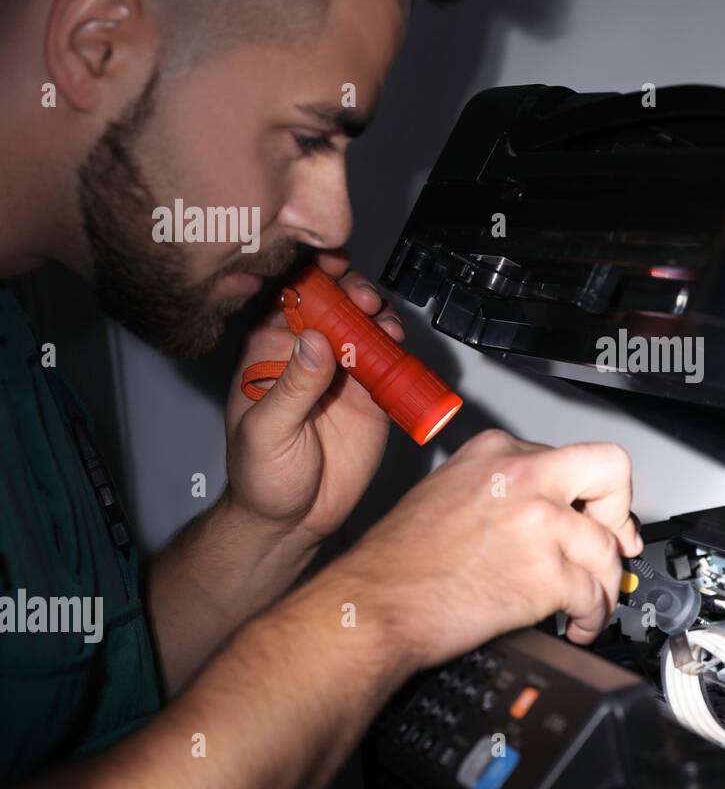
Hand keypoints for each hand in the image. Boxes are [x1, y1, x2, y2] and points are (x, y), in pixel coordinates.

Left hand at [224, 250, 407, 544]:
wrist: (293, 521)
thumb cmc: (261, 478)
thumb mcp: (266, 432)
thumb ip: (291, 387)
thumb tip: (315, 341)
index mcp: (270, 354)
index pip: (289, 300)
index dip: (310, 277)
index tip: (330, 267)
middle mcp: (309, 356)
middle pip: (334, 305)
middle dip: (352, 292)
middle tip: (364, 300)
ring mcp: (342, 373)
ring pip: (364, 327)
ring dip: (378, 316)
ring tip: (385, 325)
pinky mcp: (372, 396)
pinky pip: (389, 362)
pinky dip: (398, 349)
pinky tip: (398, 346)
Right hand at [341, 428, 641, 669]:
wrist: (374, 606)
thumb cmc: (399, 561)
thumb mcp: (447, 490)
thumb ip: (502, 487)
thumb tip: (547, 508)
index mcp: (496, 452)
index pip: (572, 457)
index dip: (588, 495)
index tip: (594, 516)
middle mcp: (523, 476)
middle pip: (612, 471)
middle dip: (621, 512)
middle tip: (613, 542)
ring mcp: (538, 521)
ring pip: (608, 546)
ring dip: (605, 584)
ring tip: (588, 602)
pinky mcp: (545, 572)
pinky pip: (594, 594)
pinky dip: (592, 617)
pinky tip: (577, 625)